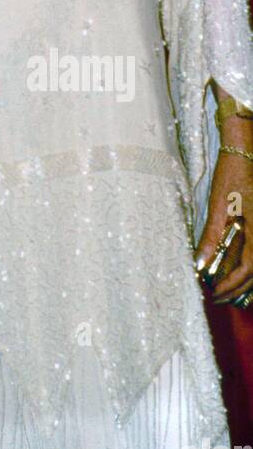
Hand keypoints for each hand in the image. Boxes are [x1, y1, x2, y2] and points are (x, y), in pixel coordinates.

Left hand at [196, 139, 252, 305]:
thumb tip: (200, 263)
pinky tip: (237, 269)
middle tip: (219, 298)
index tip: (214, 294)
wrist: (246, 149)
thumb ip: (212, 236)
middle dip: (239, 288)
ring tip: (228, 291)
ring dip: (246, 280)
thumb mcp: (218, 205)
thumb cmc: (232, 173)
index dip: (232, 285)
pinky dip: (249, 264)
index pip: (249, 269)